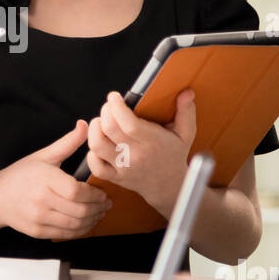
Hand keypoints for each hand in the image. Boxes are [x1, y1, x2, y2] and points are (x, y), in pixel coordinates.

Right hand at [0, 121, 111, 239]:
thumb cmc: (21, 175)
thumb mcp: (44, 156)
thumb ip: (67, 143)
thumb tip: (85, 125)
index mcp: (45, 179)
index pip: (76, 191)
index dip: (95, 195)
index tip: (103, 192)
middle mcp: (41, 200)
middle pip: (79, 210)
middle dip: (99, 208)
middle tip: (107, 204)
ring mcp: (38, 218)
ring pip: (75, 225)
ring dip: (93, 220)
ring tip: (100, 213)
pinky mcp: (38, 231)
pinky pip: (66, 235)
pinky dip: (81, 231)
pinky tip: (87, 223)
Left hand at [86, 89, 195, 217]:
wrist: (169, 187)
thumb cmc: (174, 156)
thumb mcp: (186, 133)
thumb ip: (186, 111)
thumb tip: (186, 93)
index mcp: (154, 142)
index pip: (129, 124)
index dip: (117, 107)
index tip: (114, 97)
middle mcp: (136, 156)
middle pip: (109, 130)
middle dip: (104, 112)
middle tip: (109, 106)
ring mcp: (123, 168)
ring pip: (97, 145)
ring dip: (94, 129)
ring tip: (101, 122)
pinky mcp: (115, 177)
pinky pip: (95, 165)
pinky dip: (92, 152)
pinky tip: (100, 142)